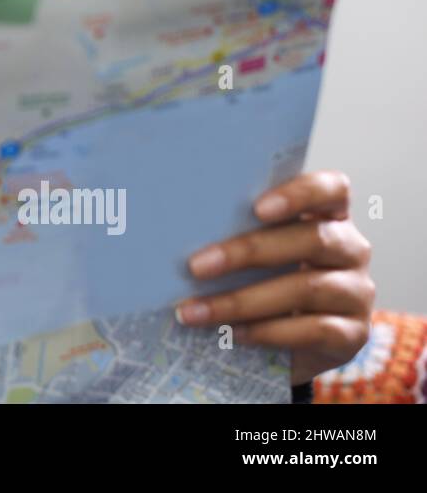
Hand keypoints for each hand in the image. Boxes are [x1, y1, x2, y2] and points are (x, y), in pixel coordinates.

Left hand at [176, 170, 374, 384]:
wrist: (290, 342)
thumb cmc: (263, 279)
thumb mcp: (255, 251)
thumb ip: (236, 230)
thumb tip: (173, 225)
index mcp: (329, 215)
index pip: (332, 188)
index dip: (299, 194)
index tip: (256, 207)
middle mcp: (350, 248)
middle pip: (310, 239)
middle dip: (247, 252)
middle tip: (195, 266)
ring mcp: (356, 292)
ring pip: (306, 288)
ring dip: (242, 301)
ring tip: (195, 310)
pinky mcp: (353, 334)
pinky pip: (314, 330)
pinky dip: (267, 331)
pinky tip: (232, 333)